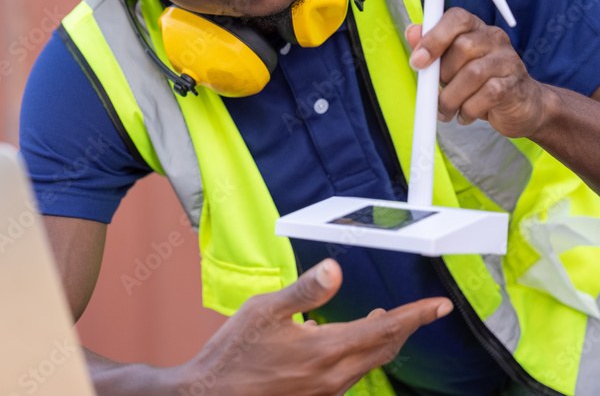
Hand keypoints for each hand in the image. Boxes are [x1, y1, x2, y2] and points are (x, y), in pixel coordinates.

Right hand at [176, 259, 451, 395]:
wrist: (213, 393)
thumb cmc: (235, 352)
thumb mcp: (265, 310)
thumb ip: (305, 290)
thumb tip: (335, 269)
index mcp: (326, 349)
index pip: (385, 329)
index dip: (415, 316)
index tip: (438, 307)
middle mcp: (333, 374)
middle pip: (384, 348)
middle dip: (404, 328)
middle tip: (419, 312)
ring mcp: (326, 390)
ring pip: (370, 363)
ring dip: (383, 341)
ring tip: (385, 322)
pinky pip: (351, 375)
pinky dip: (360, 355)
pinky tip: (344, 344)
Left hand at [406, 7, 551, 138]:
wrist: (521, 106)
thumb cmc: (478, 82)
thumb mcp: (450, 64)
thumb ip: (430, 48)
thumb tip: (411, 32)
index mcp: (476, 28)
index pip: (457, 18)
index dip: (434, 37)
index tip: (417, 62)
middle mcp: (495, 39)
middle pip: (463, 46)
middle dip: (443, 74)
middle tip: (436, 92)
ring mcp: (508, 61)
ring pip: (473, 73)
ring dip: (451, 97)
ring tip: (445, 110)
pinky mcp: (515, 86)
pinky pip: (487, 95)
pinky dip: (468, 110)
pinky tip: (464, 115)